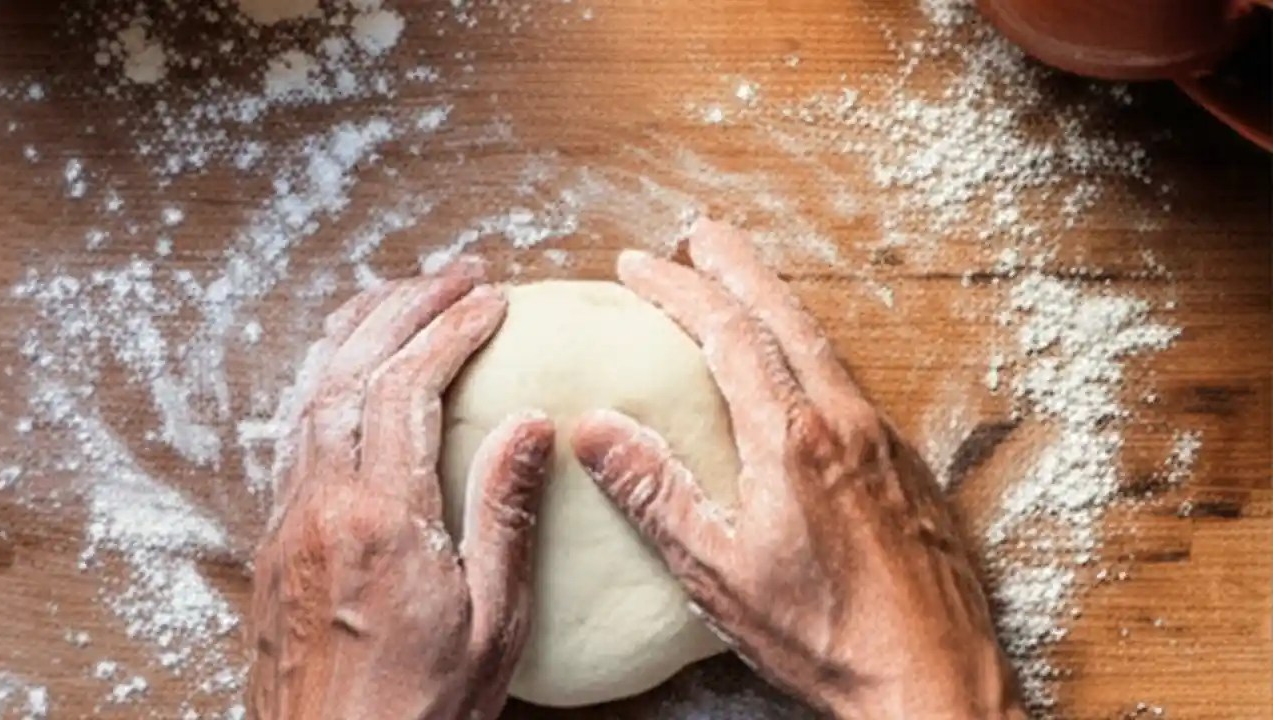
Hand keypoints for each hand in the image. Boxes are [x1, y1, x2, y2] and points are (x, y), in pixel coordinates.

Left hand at [247, 262, 553, 719]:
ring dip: (355, 330)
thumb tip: (533, 424)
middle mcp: (320, 506)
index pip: (410, 388)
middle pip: (351, 369)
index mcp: (381, 521)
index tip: (493, 299)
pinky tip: (345, 367)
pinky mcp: (269, 540)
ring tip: (399, 291)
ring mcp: (286, 520)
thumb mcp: (494, 621)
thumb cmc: (420, 708)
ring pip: (309, 392)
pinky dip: (321, 379)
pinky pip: (290, 432)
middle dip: (405, 305)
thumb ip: (508, 515)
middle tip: (455, 272)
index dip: (452, 331)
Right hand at [571, 221, 1024, 719]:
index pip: (725, 333)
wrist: (930, 679)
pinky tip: (797, 370)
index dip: (677, 288)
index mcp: (791, 437)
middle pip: (783, 313)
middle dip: (734, 263)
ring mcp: (883, 440)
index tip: (637, 265)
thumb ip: (655, 493)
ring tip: (741, 283)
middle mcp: (843, 421)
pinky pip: (847, 381)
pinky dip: (808, 349)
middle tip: (698, 231)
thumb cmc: (825, 636)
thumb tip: (596, 428)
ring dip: (774, 301)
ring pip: (822, 342)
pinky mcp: (905, 467)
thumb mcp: (717, 572)